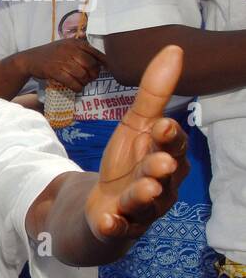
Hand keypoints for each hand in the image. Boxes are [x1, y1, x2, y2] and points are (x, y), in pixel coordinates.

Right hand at [20, 38, 105, 91]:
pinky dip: (77, 87)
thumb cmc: (50, 54)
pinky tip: (77, 88)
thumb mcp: (66, 46)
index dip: (103, 62)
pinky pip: (72, 82)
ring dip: (85, 82)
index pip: (95, 52)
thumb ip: (81, 50)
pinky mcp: (55, 71)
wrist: (29, 60)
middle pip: (91, 65)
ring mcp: (62, 60)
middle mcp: (70, 50)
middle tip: (91, 78)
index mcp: (75, 43)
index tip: (105, 69)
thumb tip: (101, 61)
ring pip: (82, 75)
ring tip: (83, 83)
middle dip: (94, 74)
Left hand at [85, 45, 188, 240]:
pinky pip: (117, 229)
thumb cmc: (128, 163)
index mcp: (166, 157)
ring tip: (144, 188)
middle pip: (163, 176)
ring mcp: (139, 210)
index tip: (162, 125)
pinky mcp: (117, 227)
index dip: (168, 137)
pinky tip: (108, 220)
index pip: (172, 146)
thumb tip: (174, 48)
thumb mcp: (136, 125)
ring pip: (145, 204)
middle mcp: (161, 185)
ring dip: (144, 196)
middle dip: (161, 168)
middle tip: (158, 162)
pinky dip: (114, 225)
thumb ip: (154, 93)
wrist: (104, 206)